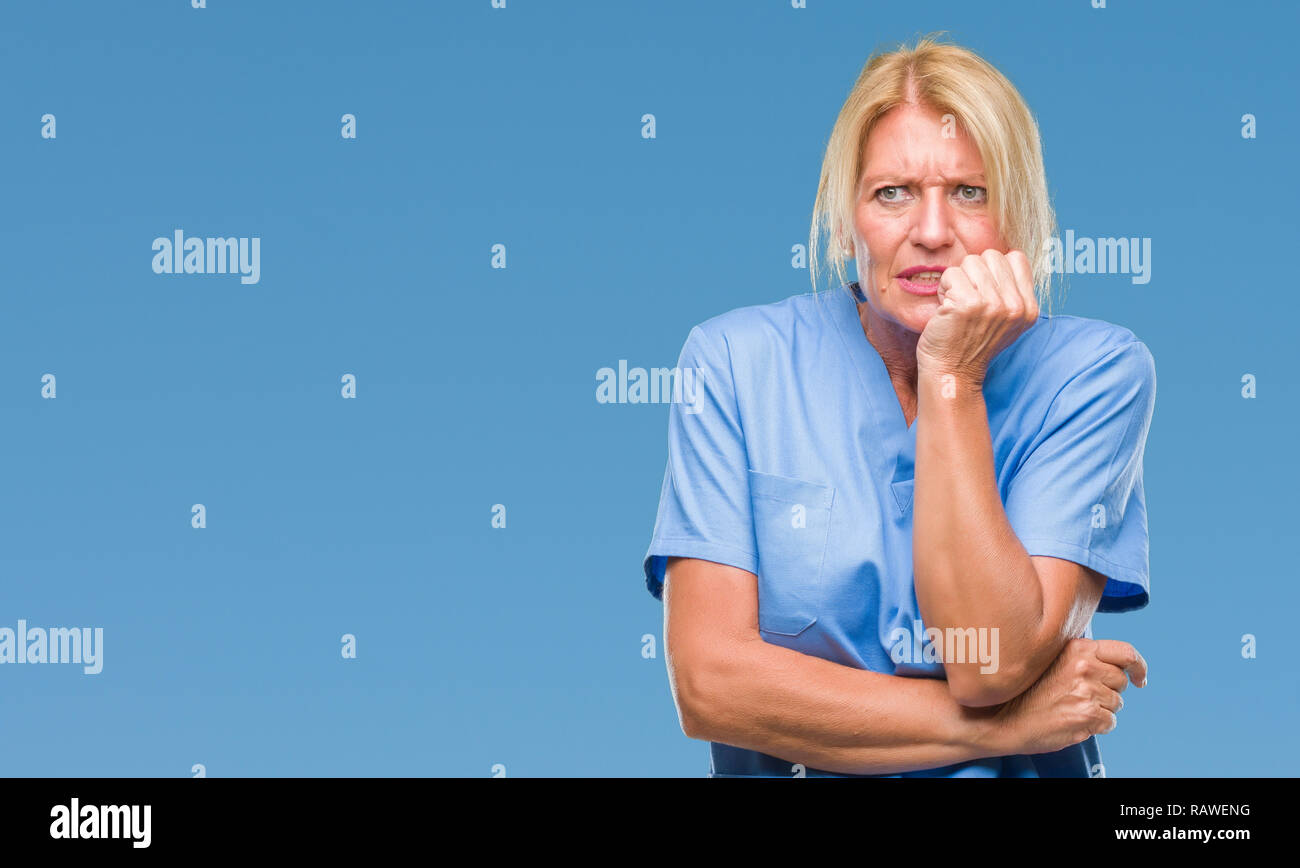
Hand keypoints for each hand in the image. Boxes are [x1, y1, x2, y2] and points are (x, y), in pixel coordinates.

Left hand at [915, 249, 1038, 383]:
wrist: (952, 372)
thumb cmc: (971, 344)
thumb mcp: (1005, 321)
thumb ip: (1011, 291)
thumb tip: (1005, 258)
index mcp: (1028, 308)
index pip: (1016, 258)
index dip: (993, 269)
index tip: (983, 292)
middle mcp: (1016, 306)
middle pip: (991, 255)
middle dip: (973, 273)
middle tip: (966, 299)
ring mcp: (993, 305)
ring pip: (970, 262)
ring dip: (957, 281)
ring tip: (956, 304)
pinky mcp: (969, 304)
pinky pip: (951, 273)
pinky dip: (943, 288)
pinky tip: (946, 309)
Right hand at [989, 638, 1147, 756]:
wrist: (1004, 718)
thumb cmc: (1028, 691)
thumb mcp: (1052, 660)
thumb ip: (1082, 656)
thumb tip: (1116, 663)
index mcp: (1078, 648)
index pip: (1125, 652)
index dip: (1138, 666)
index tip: (1140, 677)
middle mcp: (1084, 667)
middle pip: (1121, 681)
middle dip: (1109, 691)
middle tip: (1085, 696)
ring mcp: (1086, 692)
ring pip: (1117, 704)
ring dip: (1101, 709)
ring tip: (1073, 708)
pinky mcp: (1086, 716)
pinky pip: (1109, 722)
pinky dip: (1096, 726)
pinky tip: (1074, 720)